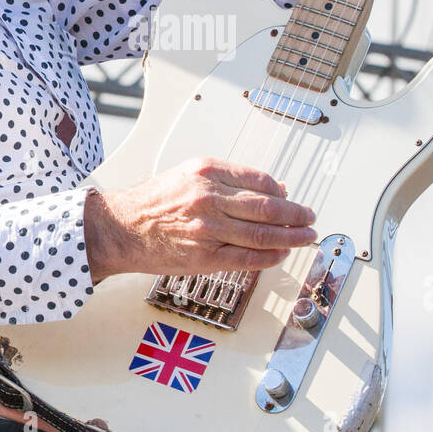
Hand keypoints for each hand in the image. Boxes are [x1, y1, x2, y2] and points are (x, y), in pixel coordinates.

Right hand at [83, 157, 317, 283]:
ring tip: (305, 237)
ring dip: (291, 237)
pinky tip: (281, 254)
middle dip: (295, 215)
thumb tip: (271, 189)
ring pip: (262, 234)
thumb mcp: (190, 174)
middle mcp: (209, 198)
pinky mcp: (204, 256)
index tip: (292, 198)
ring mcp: (208, 229)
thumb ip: (229, 180)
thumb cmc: (155, 201)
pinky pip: (247, 259)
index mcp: (208, 171)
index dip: (283, 192)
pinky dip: (269, 258)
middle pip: (267, 207)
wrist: (123, 227)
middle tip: (309, 218)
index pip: (260, 180)